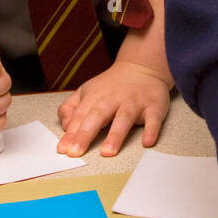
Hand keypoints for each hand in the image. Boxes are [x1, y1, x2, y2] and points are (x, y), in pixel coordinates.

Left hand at [56, 60, 170, 156]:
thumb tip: (65, 126)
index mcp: (95, 97)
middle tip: (77, 152)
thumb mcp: (86, 91)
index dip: (71, 133)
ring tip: (107, 152)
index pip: (80, 116)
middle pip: (98, 117)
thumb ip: (71, 108)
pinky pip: (153, 119)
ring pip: (124, 119)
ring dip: (116, 135)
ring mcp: (134, 103)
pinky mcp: (154, 107)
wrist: (142, 66)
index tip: (64, 149)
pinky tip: (147, 142)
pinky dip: (151, 130)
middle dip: (86, 134)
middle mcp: (114, 99)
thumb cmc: (112, 85)